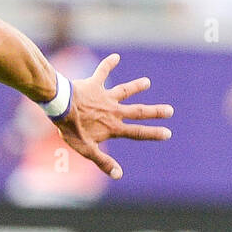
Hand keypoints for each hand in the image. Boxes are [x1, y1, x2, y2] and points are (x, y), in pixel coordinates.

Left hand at [56, 54, 172, 178]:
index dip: (153, 134)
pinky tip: (116, 57)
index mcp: (113, 127)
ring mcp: (105, 97)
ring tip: (147, 82)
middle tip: (170, 109)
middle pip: (138, 112)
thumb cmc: (72, 130)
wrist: (62, 107)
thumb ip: (103, 161)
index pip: (137, 133)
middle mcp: (113, 111)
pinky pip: (102, 72)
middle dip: (155, 112)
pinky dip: (108, 64)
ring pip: (124, 91)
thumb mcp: (87, 150)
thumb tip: (119, 175)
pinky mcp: (94, 85)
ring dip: (136, 87)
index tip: (168, 133)